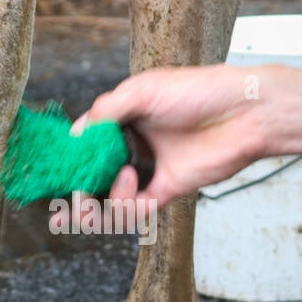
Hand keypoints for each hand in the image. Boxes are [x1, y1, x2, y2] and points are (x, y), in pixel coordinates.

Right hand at [62, 64, 271, 213]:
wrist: (245, 112)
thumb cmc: (199, 91)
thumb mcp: (144, 91)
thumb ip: (107, 111)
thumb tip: (75, 136)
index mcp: (123, 118)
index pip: (85, 142)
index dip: (70, 158)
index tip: (57, 170)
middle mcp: (133, 145)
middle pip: (92, 176)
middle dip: (77, 192)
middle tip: (70, 199)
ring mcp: (149, 169)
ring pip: (110, 199)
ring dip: (100, 204)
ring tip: (109, 191)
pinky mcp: (168, 189)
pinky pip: (136, 210)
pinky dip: (126, 208)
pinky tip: (133, 191)